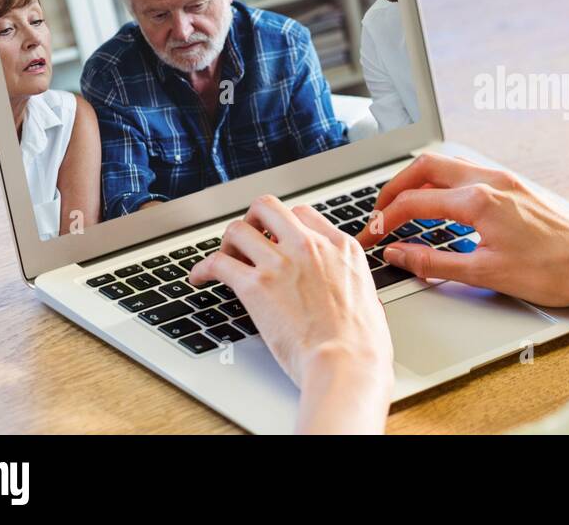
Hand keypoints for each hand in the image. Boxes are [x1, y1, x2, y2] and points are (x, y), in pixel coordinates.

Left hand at [189, 195, 393, 431]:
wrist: (347, 362)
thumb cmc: (363, 343)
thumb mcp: (368, 295)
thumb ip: (350, 281)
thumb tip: (346, 290)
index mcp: (341, 247)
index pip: (303, 214)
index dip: (285, 226)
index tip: (277, 241)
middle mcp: (309, 246)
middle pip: (267, 207)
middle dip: (252, 220)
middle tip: (248, 240)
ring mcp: (281, 263)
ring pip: (237, 229)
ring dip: (227, 243)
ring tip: (225, 260)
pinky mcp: (256, 285)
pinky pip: (217, 263)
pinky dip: (202, 269)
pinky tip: (199, 279)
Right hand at [357, 153, 568, 307]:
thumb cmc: (553, 271)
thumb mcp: (484, 273)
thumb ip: (433, 262)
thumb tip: (399, 254)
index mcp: (479, 199)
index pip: (415, 201)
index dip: (383, 219)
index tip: (370, 235)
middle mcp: (492, 180)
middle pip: (427, 167)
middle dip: (396, 187)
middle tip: (378, 211)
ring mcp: (507, 180)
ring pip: (450, 167)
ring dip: (422, 183)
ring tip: (405, 208)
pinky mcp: (518, 188)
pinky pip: (471, 175)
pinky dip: (447, 186)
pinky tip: (445, 211)